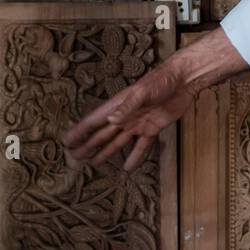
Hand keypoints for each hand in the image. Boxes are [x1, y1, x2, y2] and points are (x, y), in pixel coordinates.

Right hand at [61, 62, 194, 171]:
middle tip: (75, 157)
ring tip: (93, 163)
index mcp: (118, 106)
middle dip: (88, 145)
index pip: (94, 121)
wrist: (183, 81)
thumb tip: (110, 120)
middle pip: (102, 134)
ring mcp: (138, 124)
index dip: (80, 131)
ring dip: (106, 153)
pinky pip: (141, 147)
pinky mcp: (152, 129)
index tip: (66, 142)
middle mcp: (124, 116)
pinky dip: (135, 158)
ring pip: (117, 142)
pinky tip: (128, 169)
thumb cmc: (161, 81)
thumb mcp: (142, 92)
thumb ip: (126, 107)